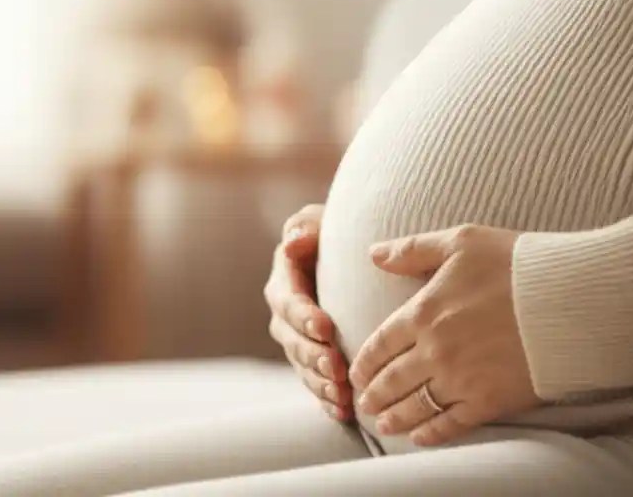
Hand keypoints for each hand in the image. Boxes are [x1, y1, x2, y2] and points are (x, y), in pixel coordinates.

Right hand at [263, 204, 353, 420]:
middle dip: (314, 356)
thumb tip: (292, 243)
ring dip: (321, 383)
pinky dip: (326, 400)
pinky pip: (315, 384)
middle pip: (293, 341)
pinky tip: (342, 412)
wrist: (349, 259)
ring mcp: (297, 342)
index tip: (325, 328)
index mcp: (283, 282)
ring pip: (303, 367)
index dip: (304, 316)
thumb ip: (305, 227)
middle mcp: (285, 316)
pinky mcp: (313, 362)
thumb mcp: (318, 220)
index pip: (288, 302)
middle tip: (337, 367)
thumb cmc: (334, 233)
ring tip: (342, 394)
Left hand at [348, 224, 542, 445]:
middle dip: (373, 393)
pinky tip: (420, 436)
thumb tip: (373, 253)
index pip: (381, 344)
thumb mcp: (461, 242)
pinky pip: (451, 424)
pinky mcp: (490, 400)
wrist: (571, 297)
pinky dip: (431, 433)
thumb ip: (413, 249)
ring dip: (394, 416)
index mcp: (424, 312)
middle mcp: (436, 350)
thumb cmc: (517, 263)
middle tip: (363, 403)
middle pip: (392, 379)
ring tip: (383, 423)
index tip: (356, 373)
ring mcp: (462, 378)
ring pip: (416, 405)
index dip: (365, 362)